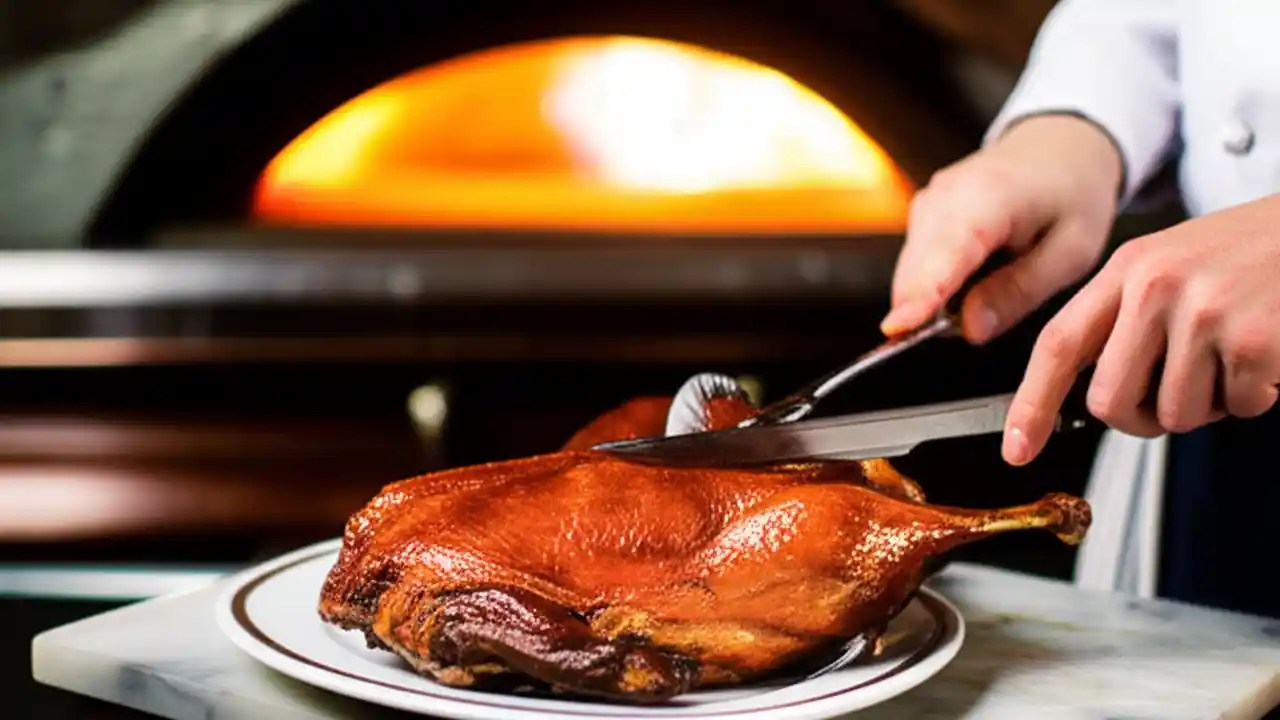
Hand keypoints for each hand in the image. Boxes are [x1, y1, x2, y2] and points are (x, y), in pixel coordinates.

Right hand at [882, 114, 1122, 342]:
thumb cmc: (1073, 195)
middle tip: (991, 316)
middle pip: (916, 275)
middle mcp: (943, 197)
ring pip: (911, 275)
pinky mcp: (921, 212)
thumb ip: (1019, 292)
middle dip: (934, 314)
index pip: (945, 255)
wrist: (1059, 144)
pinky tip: (979, 271)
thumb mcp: (1072, 252)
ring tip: (996, 280)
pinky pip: (916, 265)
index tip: (897, 329)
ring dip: (937, 300)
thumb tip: (970, 330)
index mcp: (989, 199)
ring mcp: (927, 203)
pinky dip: (937, 283)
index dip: (921, 295)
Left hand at [1003, 193, 1279, 464]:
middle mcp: (1155, 287)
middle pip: (1110, 401)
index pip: (1059, 345)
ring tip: (1230, 356)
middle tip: (1174, 393)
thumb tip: (1087, 392)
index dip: (1032, 403)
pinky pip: (1237, 408)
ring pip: (1176, 415)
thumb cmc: (1248, 253)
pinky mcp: (1253, 340)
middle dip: (1141, 417)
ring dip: (1207, 404)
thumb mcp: (1169, 264)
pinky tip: (1266, 354)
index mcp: (1127, 269)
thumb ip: (1123, 318)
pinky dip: (1255, 396)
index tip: (1017, 448)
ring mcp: (1203, 312)